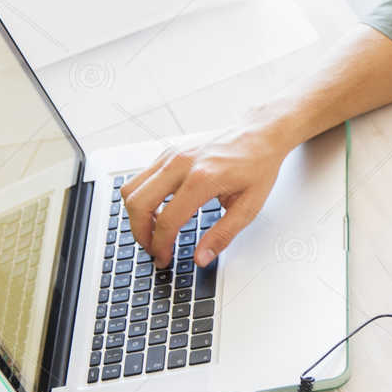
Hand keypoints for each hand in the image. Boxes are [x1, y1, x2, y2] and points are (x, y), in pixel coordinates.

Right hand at [120, 114, 293, 268]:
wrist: (260, 133)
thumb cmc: (258, 165)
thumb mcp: (250, 206)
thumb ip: (223, 234)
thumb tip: (202, 258)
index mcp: (203, 178)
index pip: (167, 220)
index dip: (161, 245)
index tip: (163, 258)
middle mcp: (181, 163)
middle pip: (138, 203)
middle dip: (140, 233)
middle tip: (152, 248)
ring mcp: (171, 155)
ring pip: (131, 188)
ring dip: (136, 215)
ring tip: (153, 231)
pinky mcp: (168, 152)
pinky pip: (141, 178)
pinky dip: (142, 198)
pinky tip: (159, 211)